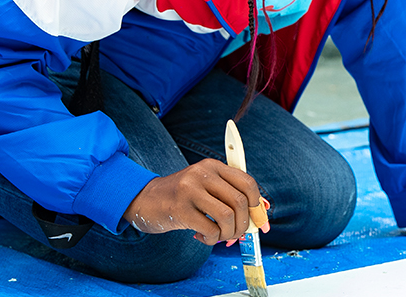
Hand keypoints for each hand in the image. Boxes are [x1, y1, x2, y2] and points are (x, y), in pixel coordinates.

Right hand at [123, 158, 268, 245]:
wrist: (144, 200)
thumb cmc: (182, 197)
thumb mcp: (206, 187)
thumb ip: (230, 195)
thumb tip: (261, 214)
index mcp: (212, 166)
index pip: (247, 182)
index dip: (257, 204)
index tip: (257, 220)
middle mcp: (202, 174)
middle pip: (240, 201)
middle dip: (244, 223)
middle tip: (236, 233)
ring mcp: (190, 191)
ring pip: (228, 217)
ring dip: (229, 233)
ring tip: (219, 236)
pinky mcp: (180, 210)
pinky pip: (210, 230)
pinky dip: (212, 239)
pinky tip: (202, 236)